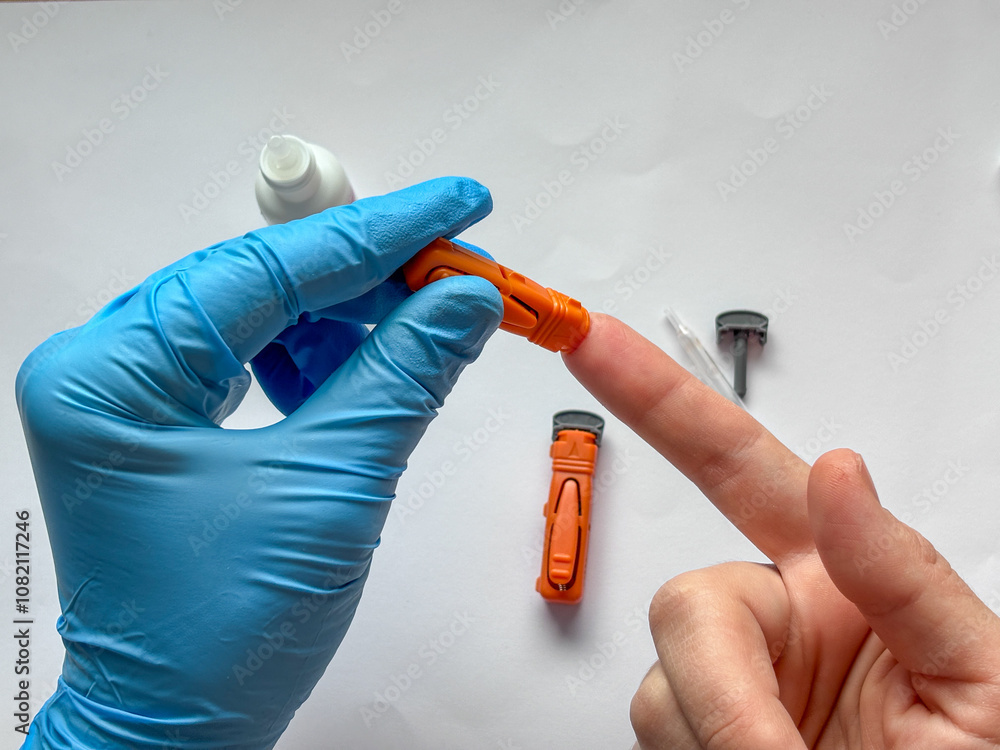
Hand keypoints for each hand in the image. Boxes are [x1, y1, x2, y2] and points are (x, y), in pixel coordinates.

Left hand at [15, 178, 502, 748]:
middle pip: (264, 278)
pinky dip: (323, 353)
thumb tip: (461, 301)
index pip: (271, 267)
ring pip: (263, 310)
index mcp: (116, 373)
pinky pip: (255, 354)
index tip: (455, 207)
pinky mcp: (165, 416)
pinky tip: (375, 359)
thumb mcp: (332, 486)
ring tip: (428, 319)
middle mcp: (110, 368)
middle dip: (372, 274)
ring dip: (352, 314)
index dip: (381, 234)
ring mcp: (134, 391)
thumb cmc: (214, 637)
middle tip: (459, 266)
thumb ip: (402, 376)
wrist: (177, 724)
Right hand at [563, 314, 999, 748]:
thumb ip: (907, 576)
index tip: (598, 343)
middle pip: (687, 602)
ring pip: (662, 682)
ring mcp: (732, 687)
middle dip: (720, 680)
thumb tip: (838, 475)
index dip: (663, 401)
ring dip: (721, 734)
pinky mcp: (698, 740)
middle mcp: (775, 622)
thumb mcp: (979, 675)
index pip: (737, 465)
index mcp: (838, 578)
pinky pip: (657, 731)